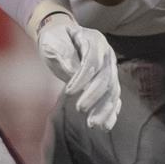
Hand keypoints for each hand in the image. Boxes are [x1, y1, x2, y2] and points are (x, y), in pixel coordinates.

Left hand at [33, 5, 120, 130]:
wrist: (64, 37)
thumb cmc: (55, 39)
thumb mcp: (51, 41)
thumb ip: (59, 53)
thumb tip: (71, 73)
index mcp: (94, 40)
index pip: (92, 61)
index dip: (83, 77)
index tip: (69, 92)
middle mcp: (107, 54)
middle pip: (106, 77)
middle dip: (94, 95)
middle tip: (80, 109)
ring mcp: (110, 68)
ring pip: (113, 90)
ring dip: (104, 109)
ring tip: (93, 124)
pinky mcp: (109, 81)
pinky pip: (113, 98)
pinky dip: (111, 112)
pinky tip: (106, 126)